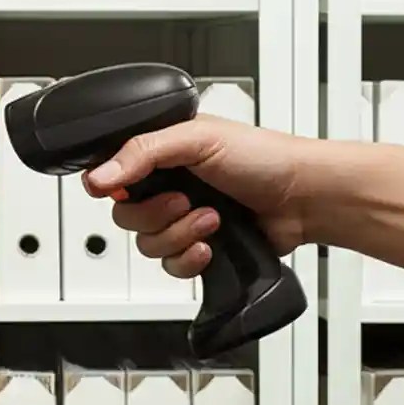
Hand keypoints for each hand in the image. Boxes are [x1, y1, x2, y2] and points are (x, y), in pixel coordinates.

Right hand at [85, 114, 313, 277]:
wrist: (304, 199)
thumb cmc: (264, 158)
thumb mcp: (197, 138)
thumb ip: (142, 152)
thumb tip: (98, 176)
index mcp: (162, 152)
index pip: (112, 173)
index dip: (112, 187)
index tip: (125, 190)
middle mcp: (168, 185)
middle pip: (125, 215)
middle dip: (155, 214)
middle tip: (185, 200)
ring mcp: (182, 218)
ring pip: (147, 244)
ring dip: (179, 234)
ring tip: (211, 219)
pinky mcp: (198, 247)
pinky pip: (170, 266)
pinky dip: (189, 258)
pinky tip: (210, 245)